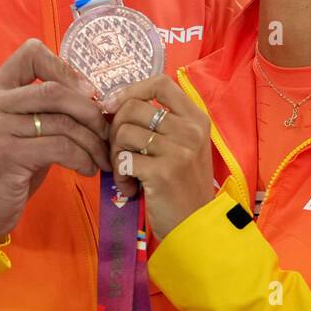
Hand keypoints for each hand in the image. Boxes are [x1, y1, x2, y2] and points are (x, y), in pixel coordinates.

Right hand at [0, 39, 109, 241]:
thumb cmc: (1, 171)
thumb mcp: (16, 131)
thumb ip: (43, 112)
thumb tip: (93, 101)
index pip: (31, 54)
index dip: (65, 68)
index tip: (88, 93)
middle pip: (54, 90)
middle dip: (89, 111)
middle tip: (106, 130)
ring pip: (61, 121)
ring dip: (91, 141)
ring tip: (101, 156)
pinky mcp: (6, 155)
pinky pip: (59, 148)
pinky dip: (82, 158)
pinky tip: (87, 168)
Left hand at [105, 75, 213, 239]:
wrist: (197, 227)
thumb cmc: (183, 186)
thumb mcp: (183, 147)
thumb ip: (160, 124)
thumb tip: (114, 104)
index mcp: (196, 118)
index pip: (160, 82)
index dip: (131, 90)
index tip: (113, 106)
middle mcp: (191, 130)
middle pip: (133, 107)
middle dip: (115, 129)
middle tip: (119, 152)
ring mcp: (178, 150)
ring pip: (124, 132)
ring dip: (115, 155)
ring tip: (126, 173)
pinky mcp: (163, 172)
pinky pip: (124, 160)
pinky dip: (120, 175)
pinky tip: (130, 187)